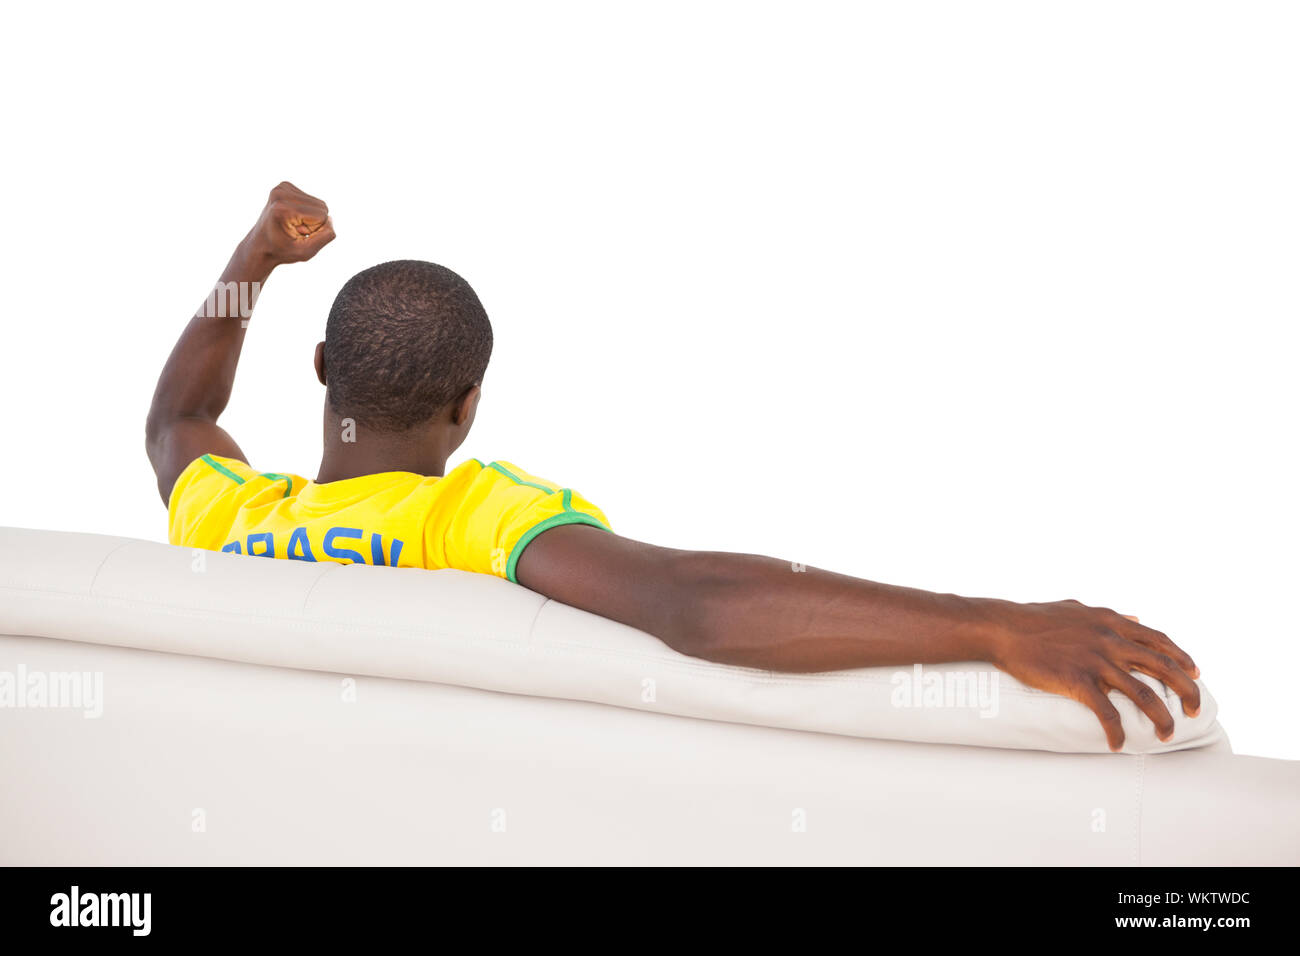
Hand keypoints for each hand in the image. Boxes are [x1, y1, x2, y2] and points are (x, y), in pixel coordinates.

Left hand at [243, 181, 334, 264]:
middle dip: (314, 222)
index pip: (321, 216)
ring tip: (293, 225)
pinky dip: (306, 211)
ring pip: (318, 203)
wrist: (260, 245)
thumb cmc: (282, 251)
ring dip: (310, 217)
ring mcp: (281, 187)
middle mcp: (280, 193)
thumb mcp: (306, 252)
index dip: (315, 230)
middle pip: (322, 206)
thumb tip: (331, 219)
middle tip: (295, 231)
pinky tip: (292, 218)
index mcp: (283, 209)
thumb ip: (324, 237)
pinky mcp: (284, 186)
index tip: (296, 235)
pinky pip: (311, 200)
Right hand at [982, 598, 1200, 750]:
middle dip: (1187, 690)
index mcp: (1111, 622)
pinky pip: (1105, 710)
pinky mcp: (1076, 679)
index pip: (1160, 640)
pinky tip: (1117, 744)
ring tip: (1167, 734)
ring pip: (1143, 693)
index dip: (1182, 658)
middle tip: (1195, 710)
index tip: (1196, 674)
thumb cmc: (1035, 618)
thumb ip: (1109, 615)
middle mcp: (1110, 639)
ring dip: (1161, 717)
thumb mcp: (1078, 608)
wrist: (1002, 628)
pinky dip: (1115, 731)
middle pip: (1163, 666)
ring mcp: (1095, 660)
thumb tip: (1135, 617)